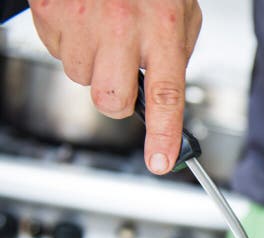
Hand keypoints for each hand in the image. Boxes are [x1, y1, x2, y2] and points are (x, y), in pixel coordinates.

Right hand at [29, 0, 201, 174]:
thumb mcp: (181, 9)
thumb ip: (177, 53)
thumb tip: (166, 93)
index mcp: (162, 27)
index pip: (165, 96)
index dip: (163, 135)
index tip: (161, 162)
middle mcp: (121, 27)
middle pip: (111, 102)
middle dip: (117, 99)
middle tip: (124, 75)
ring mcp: (81, 21)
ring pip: (81, 78)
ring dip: (94, 64)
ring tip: (104, 29)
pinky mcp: (49, 12)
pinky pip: (56, 52)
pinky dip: (70, 42)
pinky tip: (84, 18)